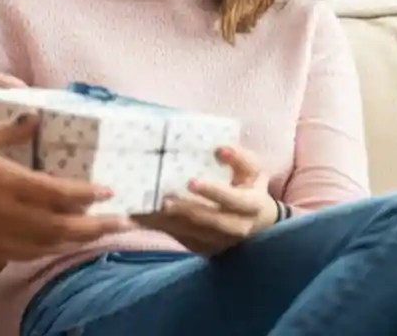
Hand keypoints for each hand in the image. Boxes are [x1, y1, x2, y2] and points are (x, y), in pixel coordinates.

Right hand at [0, 114, 132, 261]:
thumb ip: (6, 131)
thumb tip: (35, 120)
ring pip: (45, 245)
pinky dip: (47, 249)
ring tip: (98, 233)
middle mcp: (3, 213)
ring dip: (76, 240)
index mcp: (3, 180)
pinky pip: (23, 254)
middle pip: (61, 227)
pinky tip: (56, 243)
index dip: (88, 194)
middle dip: (95, 226)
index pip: (58, 193)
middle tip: (121, 221)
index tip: (109, 190)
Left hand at [133, 146, 277, 255]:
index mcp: (250, 206)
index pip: (232, 200)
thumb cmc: (250, 188)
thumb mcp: (252, 171)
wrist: (257, 224)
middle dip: (186, 211)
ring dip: (167, 222)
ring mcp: (218, 242)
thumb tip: (220, 148)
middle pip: (209, 221)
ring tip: (145, 209)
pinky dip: (159, 227)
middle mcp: (236, 228)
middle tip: (164, 200)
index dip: (213, 192)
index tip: (191, 181)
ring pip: (190, 233)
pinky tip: (139, 217)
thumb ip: (239, 158)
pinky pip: (178, 238)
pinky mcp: (201, 248)